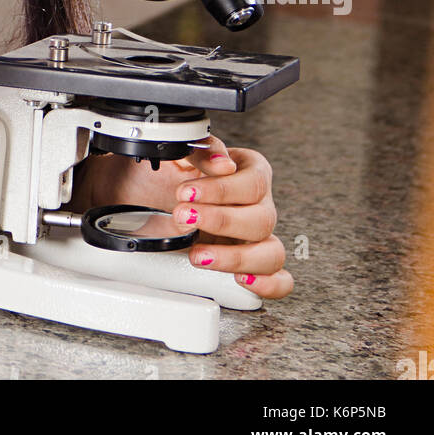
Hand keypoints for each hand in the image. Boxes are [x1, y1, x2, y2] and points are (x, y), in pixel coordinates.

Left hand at [72, 134, 292, 299]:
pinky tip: (241, 280)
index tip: (186, 192)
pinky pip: (279, 280)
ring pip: (272, 253)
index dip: (221, 190)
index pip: (253, 183)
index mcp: (250, 171)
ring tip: (198, 255)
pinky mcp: (251, 265)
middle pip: (263, 220)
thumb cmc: (174, 172)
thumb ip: (202, 150)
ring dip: (235, 257)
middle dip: (220, 221)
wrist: (154, 195)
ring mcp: (258, 237)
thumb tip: (222, 163)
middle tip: (182, 215)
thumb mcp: (182, 152)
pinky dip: (268, 284)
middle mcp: (259, 205)